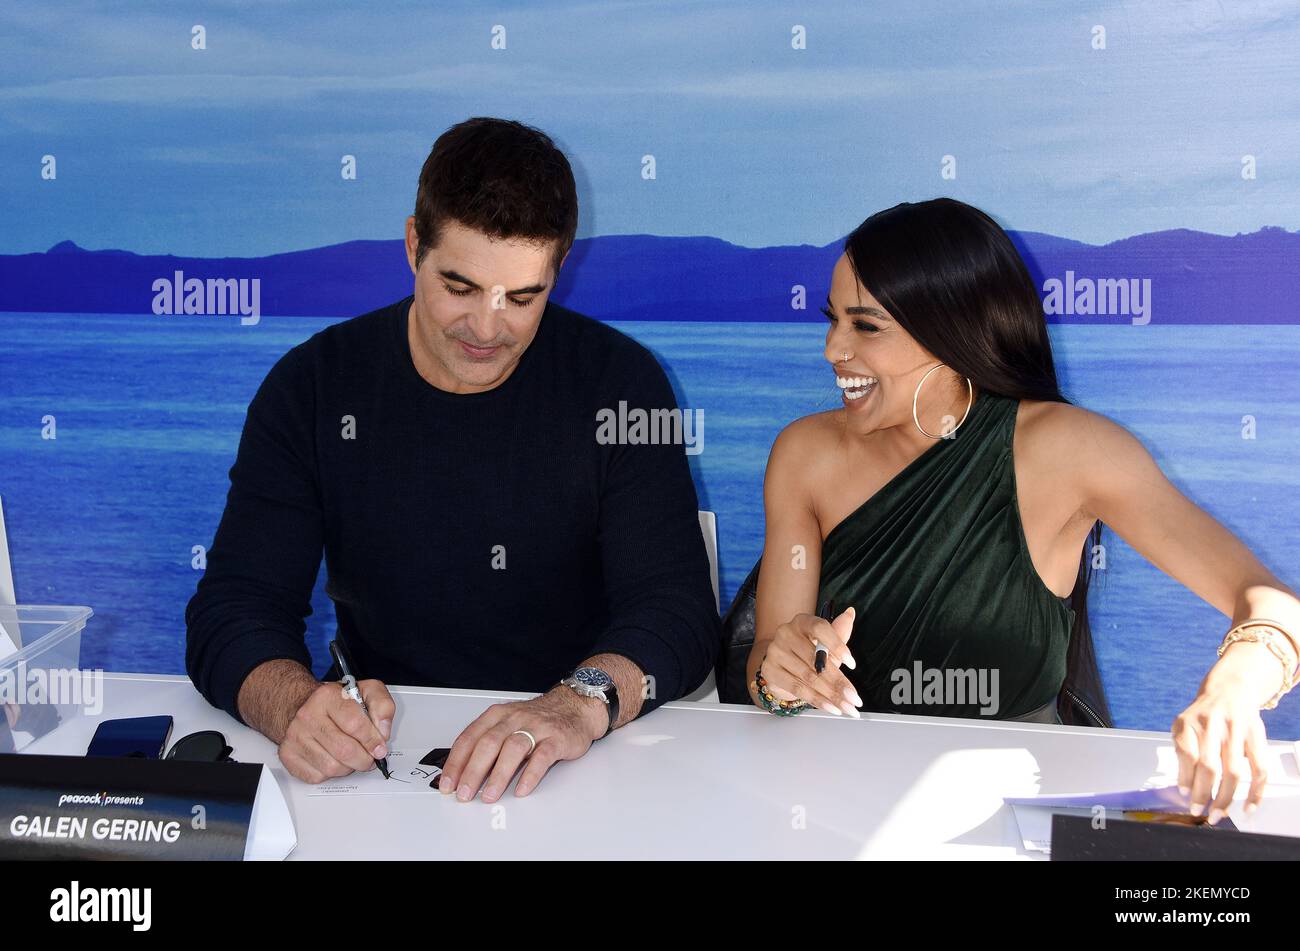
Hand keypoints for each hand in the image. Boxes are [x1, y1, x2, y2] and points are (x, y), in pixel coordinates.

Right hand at [277, 679, 394, 783]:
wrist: (301, 705)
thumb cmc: (336, 702)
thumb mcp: (366, 692)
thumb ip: (382, 706)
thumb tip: (383, 732)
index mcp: (328, 697)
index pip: (355, 724)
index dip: (372, 740)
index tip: (380, 748)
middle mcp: (308, 716)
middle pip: (344, 750)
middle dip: (364, 759)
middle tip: (369, 757)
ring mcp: (295, 737)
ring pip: (332, 767)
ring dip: (348, 767)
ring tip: (351, 756)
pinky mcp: (289, 755)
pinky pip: (318, 776)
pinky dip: (331, 773)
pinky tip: (333, 759)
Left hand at [438, 687, 606, 802]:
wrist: (574, 706)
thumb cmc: (536, 720)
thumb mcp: (507, 724)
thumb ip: (487, 743)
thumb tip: (462, 773)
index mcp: (497, 715)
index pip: (469, 738)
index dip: (456, 762)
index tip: (448, 783)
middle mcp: (514, 718)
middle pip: (488, 743)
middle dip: (473, 771)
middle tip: (464, 793)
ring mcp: (537, 727)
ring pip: (513, 748)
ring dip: (499, 775)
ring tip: (490, 795)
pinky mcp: (557, 738)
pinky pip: (542, 756)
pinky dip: (530, 774)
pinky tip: (522, 789)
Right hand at [759, 607, 861, 716]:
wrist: (781, 664)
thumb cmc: (807, 652)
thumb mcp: (826, 643)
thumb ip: (839, 632)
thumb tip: (850, 613)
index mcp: (801, 622)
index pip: (819, 629)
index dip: (837, 645)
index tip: (852, 663)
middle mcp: (785, 633)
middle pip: (816, 659)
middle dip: (839, 682)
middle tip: (854, 698)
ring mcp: (775, 652)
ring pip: (808, 677)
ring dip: (831, 695)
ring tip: (847, 707)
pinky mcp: (769, 671)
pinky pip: (797, 688)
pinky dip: (817, 701)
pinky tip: (831, 708)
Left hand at [1172, 646, 1276, 822]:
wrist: (1229, 690)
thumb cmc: (1202, 716)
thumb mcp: (1183, 726)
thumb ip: (1182, 753)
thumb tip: (1185, 789)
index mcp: (1188, 723)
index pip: (1185, 754)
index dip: (1185, 777)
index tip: (1186, 796)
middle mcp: (1212, 725)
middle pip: (1208, 765)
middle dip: (1204, 794)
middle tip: (1200, 812)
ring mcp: (1236, 730)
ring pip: (1233, 771)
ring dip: (1226, 797)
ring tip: (1219, 814)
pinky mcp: (1256, 736)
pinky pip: (1259, 769)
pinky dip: (1256, 791)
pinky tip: (1249, 807)